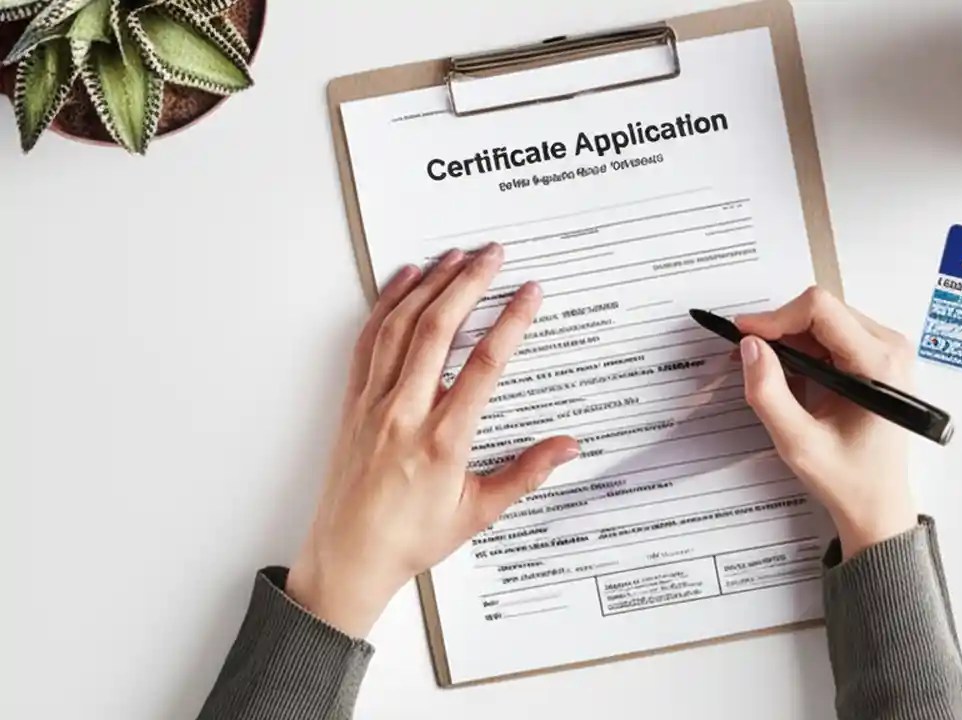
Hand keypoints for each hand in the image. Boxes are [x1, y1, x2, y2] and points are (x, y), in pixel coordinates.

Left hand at [286, 244, 579, 636]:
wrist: (348, 559)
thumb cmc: (411, 540)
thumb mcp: (479, 513)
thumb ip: (526, 474)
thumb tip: (568, 447)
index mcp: (444, 440)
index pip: (485, 365)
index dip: (511, 321)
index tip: (530, 292)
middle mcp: (406, 413)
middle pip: (439, 329)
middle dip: (470, 284)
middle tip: (494, 253)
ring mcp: (374, 404)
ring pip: (402, 327)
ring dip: (430, 285)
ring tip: (455, 256)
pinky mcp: (352, 403)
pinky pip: (369, 342)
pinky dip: (387, 305)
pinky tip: (405, 281)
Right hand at [735, 288, 917, 559]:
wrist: (879, 505)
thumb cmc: (846, 479)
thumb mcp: (797, 443)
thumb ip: (769, 393)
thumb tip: (749, 346)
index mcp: (879, 364)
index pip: (820, 309)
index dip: (776, 317)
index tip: (743, 337)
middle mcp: (891, 348)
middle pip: (822, 310)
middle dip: (779, 329)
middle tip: (747, 356)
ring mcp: (888, 351)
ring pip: (825, 320)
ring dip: (789, 339)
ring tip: (765, 369)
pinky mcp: (879, 359)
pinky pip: (833, 336)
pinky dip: (804, 349)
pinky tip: (789, 376)